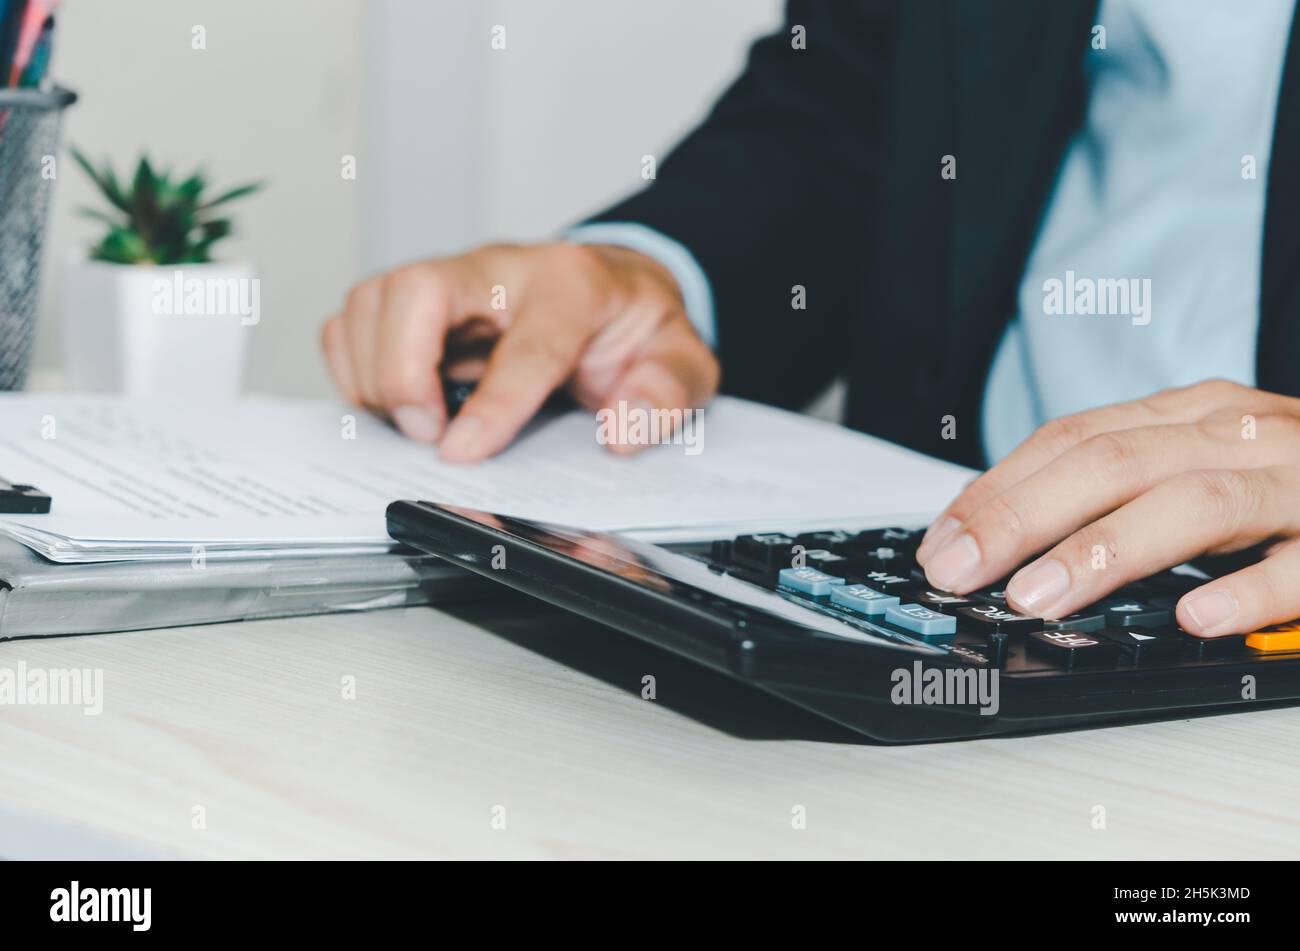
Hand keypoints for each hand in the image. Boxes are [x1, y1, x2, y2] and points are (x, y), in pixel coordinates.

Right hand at [321, 242, 718, 461]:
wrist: (616, 287)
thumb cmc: (636, 326)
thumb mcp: (682, 361)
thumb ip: (667, 393)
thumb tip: (622, 429)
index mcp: (574, 285)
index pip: (527, 342)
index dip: (494, 402)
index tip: (463, 453)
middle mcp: (502, 269)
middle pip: (419, 287)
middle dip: (402, 369)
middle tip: (425, 432)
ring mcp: (453, 279)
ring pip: (374, 299)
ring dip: (373, 372)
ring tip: (413, 422)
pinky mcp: (419, 299)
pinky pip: (355, 319)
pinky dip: (355, 367)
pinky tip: (394, 404)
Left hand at [914, 379, 1299, 636]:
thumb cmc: (1289, 476)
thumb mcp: (1196, 459)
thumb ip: (1120, 484)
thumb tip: (1003, 535)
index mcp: (1190, 414)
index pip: (1071, 439)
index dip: (998, 490)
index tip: (941, 545)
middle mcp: (1239, 434)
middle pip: (1113, 462)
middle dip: (1022, 517)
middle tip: (961, 573)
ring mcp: (1299, 481)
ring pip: (1195, 501)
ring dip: (1108, 551)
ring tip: (1038, 598)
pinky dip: (1251, 588)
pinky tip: (1197, 616)